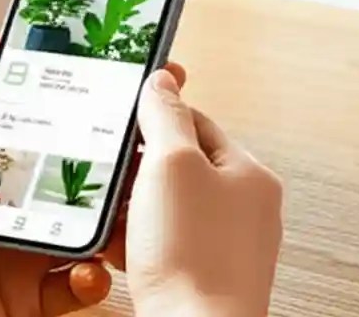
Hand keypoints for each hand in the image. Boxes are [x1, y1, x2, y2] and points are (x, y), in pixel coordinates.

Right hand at [118, 70, 283, 316]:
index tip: (124, 115)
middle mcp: (244, 209)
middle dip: (139, 169)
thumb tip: (163, 81)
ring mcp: (225, 246)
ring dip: (133, 208)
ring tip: (110, 213)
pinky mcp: (202, 278)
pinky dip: (137, 243)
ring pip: (167, 210)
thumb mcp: (172, 164)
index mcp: (249, 174)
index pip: (199, 123)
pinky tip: (117, 247)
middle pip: (180, 168)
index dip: (157, 116)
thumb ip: (165, 115)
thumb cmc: (194, 259)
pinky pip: (164, 247)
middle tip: (110, 170)